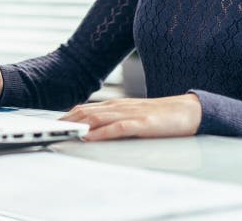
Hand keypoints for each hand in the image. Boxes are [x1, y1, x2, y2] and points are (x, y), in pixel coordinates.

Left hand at [59, 94, 201, 140]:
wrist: (188, 111)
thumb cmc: (161, 115)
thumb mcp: (134, 115)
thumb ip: (116, 119)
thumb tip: (95, 128)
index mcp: (117, 105)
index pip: (86, 108)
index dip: (69, 115)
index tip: (55, 123)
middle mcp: (120, 106)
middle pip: (87, 112)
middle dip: (68, 121)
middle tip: (52, 129)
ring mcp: (131, 114)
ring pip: (98, 118)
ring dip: (79, 125)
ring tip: (64, 132)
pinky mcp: (142, 123)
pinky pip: (117, 128)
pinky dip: (101, 132)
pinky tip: (91, 137)